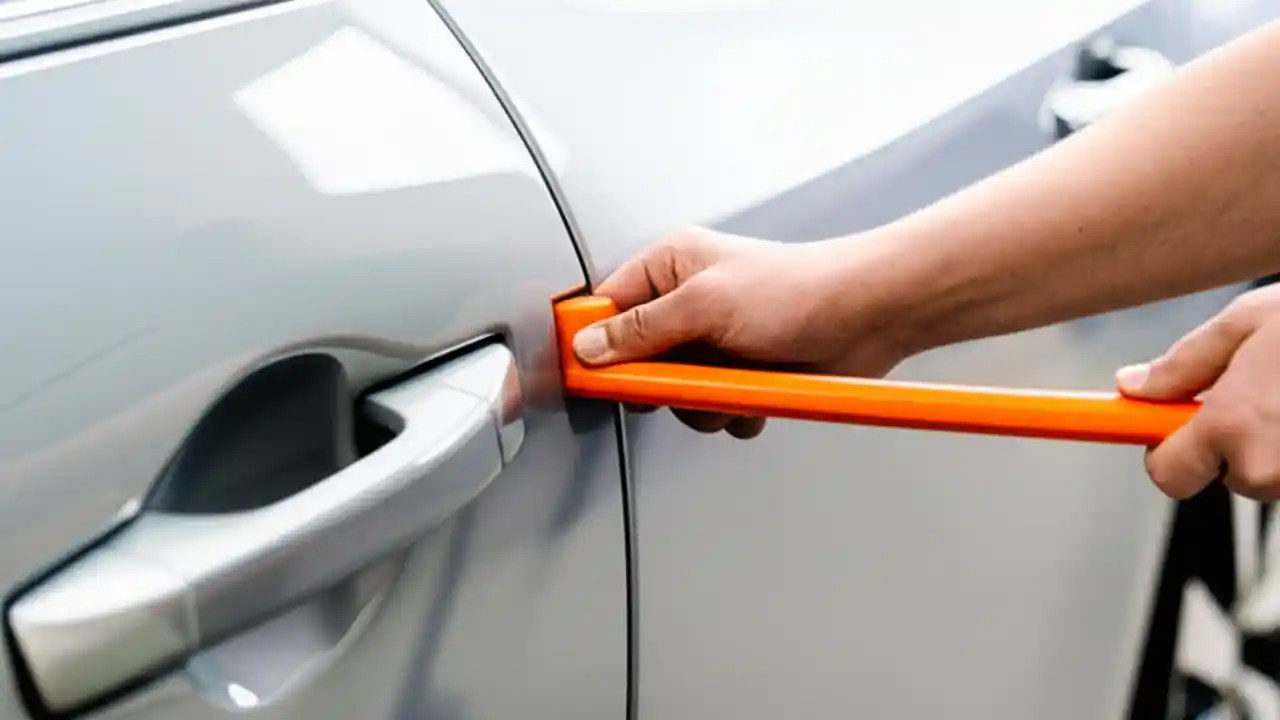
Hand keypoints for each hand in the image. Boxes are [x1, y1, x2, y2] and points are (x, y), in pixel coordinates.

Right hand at [571, 227, 915, 437]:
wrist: (866, 315)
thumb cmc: (799, 288)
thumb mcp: (706, 304)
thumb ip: (642, 329)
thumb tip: (591, 348)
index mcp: (670, 266)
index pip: (605, 307)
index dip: (593, 343)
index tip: (590, 374)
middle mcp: (687, 303)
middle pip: (635, 362)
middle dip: (660, 381)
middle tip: (682, 377)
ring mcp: (713, 344)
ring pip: (675, 397)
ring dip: (703, 401)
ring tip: (733, 379)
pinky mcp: (739, 377)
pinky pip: (713, 412)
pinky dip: (732, 411)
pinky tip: (756, 390)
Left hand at [1118, 285, 1279, 500]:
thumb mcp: (1244, 324)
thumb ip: (1182, 365)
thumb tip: (1133, 387)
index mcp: (1231, 426)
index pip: (1168, 475)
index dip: (1167, 455)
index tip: (1170, 435)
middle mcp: (1269, 464)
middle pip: (1228, 476)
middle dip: (1236, 443)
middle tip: (1265, 394)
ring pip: (1273, 476)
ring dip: (1278, 444)